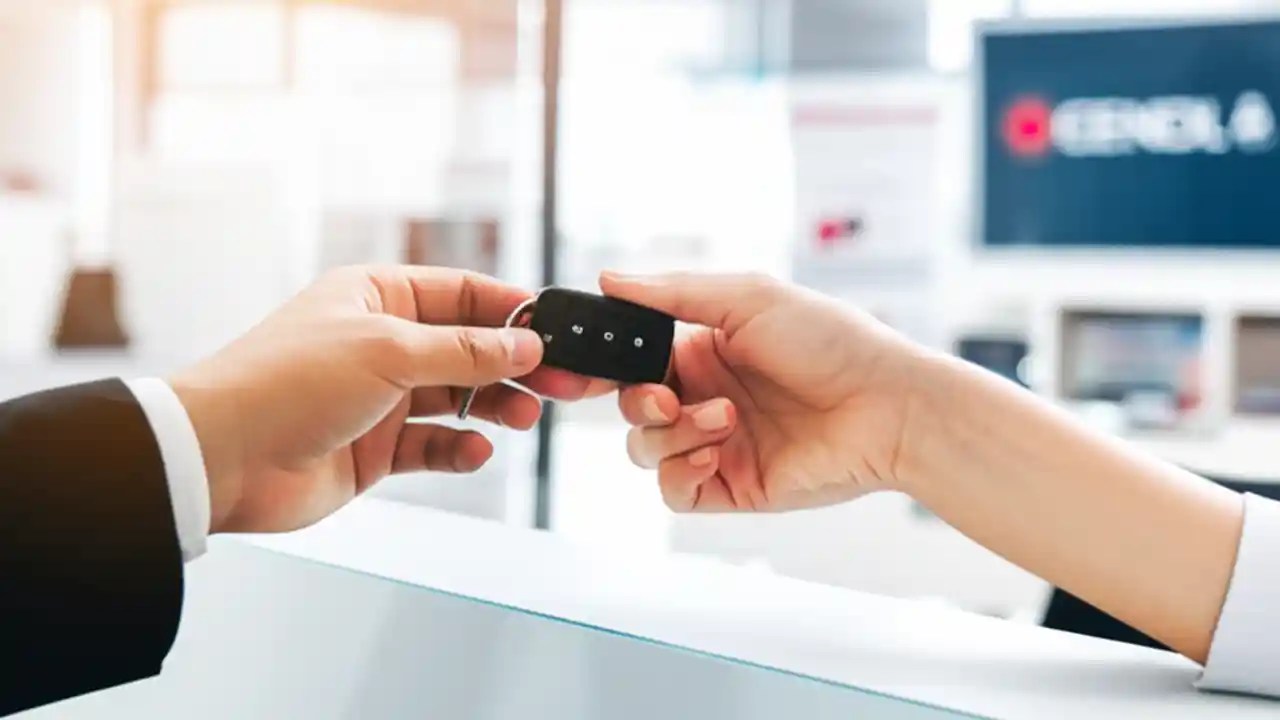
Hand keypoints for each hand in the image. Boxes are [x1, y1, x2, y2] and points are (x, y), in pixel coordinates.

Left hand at [170, 266, 600, 534]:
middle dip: (516, 364)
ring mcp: (379, 397)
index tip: (555, 328)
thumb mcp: (388, 352)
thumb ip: (464, 351)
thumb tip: (527, 344)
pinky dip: (459, 450)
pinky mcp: (374, 448)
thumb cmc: (286, 383)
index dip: (509, 310)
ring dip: (495, 406)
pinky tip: (475, 452)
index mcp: (377, 296)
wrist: (223, 458)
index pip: (461, 292)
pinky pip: (433, 446)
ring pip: (457, 397)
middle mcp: (381, 342)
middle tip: (562, 382)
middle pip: (468, 347)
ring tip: (525, 417)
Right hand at [606, 271, 927, 511]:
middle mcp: (704, 394)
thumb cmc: (832, 341)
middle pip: (630, 405)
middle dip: (637, 401)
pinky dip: (679, 472)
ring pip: (645, 447)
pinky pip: (672, 491)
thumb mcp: (749, 297)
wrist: (888, 407)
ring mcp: (716, 442)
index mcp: (703, 347)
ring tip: (727, 419)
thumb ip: (673, 293)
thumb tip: (609, 278)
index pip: (633, 356)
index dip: (604, 362)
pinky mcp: (731, 485)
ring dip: (672, 433)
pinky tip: (714, 452)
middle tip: (670, 396)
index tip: (582, 363)